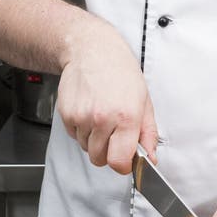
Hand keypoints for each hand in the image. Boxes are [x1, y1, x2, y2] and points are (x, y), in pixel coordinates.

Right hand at [56, 17, 157, 173]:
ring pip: (86, 148)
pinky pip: (75, 135)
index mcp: (127, 116)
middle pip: (100, 159)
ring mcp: (82, 117)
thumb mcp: (144, 100)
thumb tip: (150, 159)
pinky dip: (81, 129)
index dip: (123, 165)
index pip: (119, 162)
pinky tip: (90, 110)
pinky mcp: (67, 114)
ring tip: (101, 114)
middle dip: (108, 152)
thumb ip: (148, 133)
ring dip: (94, 139)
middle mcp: (103, 118)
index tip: (125, 160)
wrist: (93, 50)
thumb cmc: (121, 72)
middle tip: (114, 132)